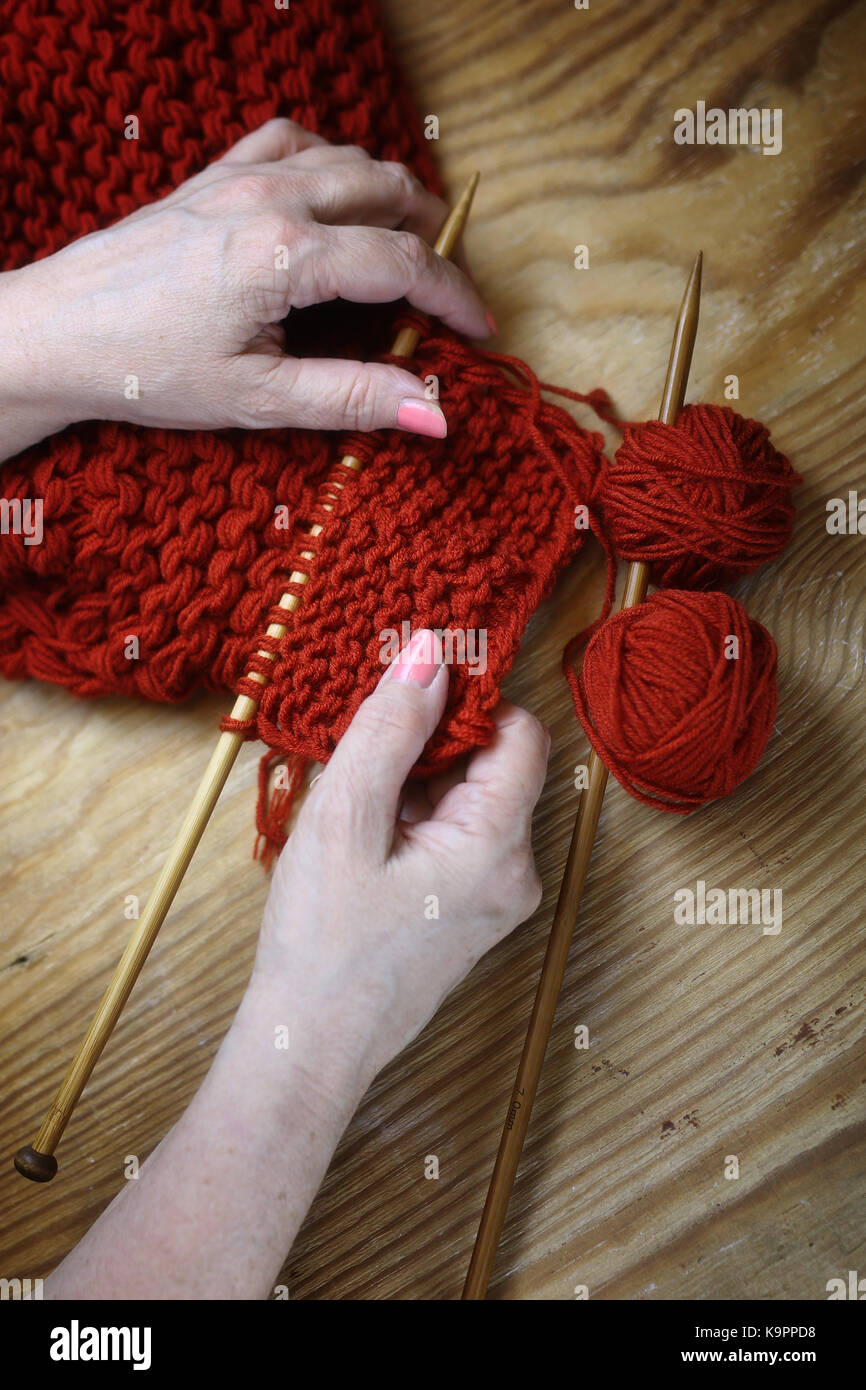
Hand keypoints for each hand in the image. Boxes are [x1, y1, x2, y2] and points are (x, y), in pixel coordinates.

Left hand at [0, 118, 490, 459]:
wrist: (56, 333)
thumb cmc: (146, 371)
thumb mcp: (257, 398)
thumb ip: (354, 398)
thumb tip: (437, 413)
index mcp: (286, 254)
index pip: (404, 264)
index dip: (455, 298)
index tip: (481, 331)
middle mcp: (270, 197)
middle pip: (390, 193)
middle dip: (433, 242)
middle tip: (446, 296)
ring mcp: (240, 176)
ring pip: (349, 160)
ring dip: (391, 200)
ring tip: (405, 255)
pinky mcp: (214, 174)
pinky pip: (294, 143)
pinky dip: (333, 166)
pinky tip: (335, 203)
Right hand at [42, 630, 547, 1299]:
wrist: (307, 1051)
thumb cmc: (324, 942)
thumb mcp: (346, 818)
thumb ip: (391, 728)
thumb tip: (431, 651)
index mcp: (499, 846)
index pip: (521, 735)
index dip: (472, 701)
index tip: (410, 692)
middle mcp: (515, 873)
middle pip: (496, 767)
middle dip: (433, 744)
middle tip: (365, 752)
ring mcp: (495, 900)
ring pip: (472, 802)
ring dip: (418, 783)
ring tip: (355, 804)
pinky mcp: (468, 916)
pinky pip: (457, 839)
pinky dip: (416, 820)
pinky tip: (363, 838)